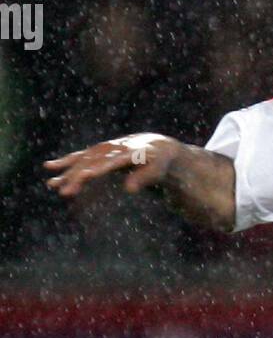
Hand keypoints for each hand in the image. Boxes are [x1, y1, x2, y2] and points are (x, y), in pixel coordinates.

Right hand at [44, 134, 180, 198]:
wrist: (155, 146)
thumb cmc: (158, 161)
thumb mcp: (157, 169)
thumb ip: (144, 177)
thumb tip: (128, 189)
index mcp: (125, 152)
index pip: (108, 162)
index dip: (96, 169)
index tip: (84, 176)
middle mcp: (110, 149)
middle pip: (90, 163)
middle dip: (76, 177)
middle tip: (63, 192)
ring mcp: (102, 149)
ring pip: (80, 160)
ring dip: (65, 172)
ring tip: (51, 184)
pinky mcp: (97, 151)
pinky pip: (79, 156)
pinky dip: (65, 162)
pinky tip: (50, 167)